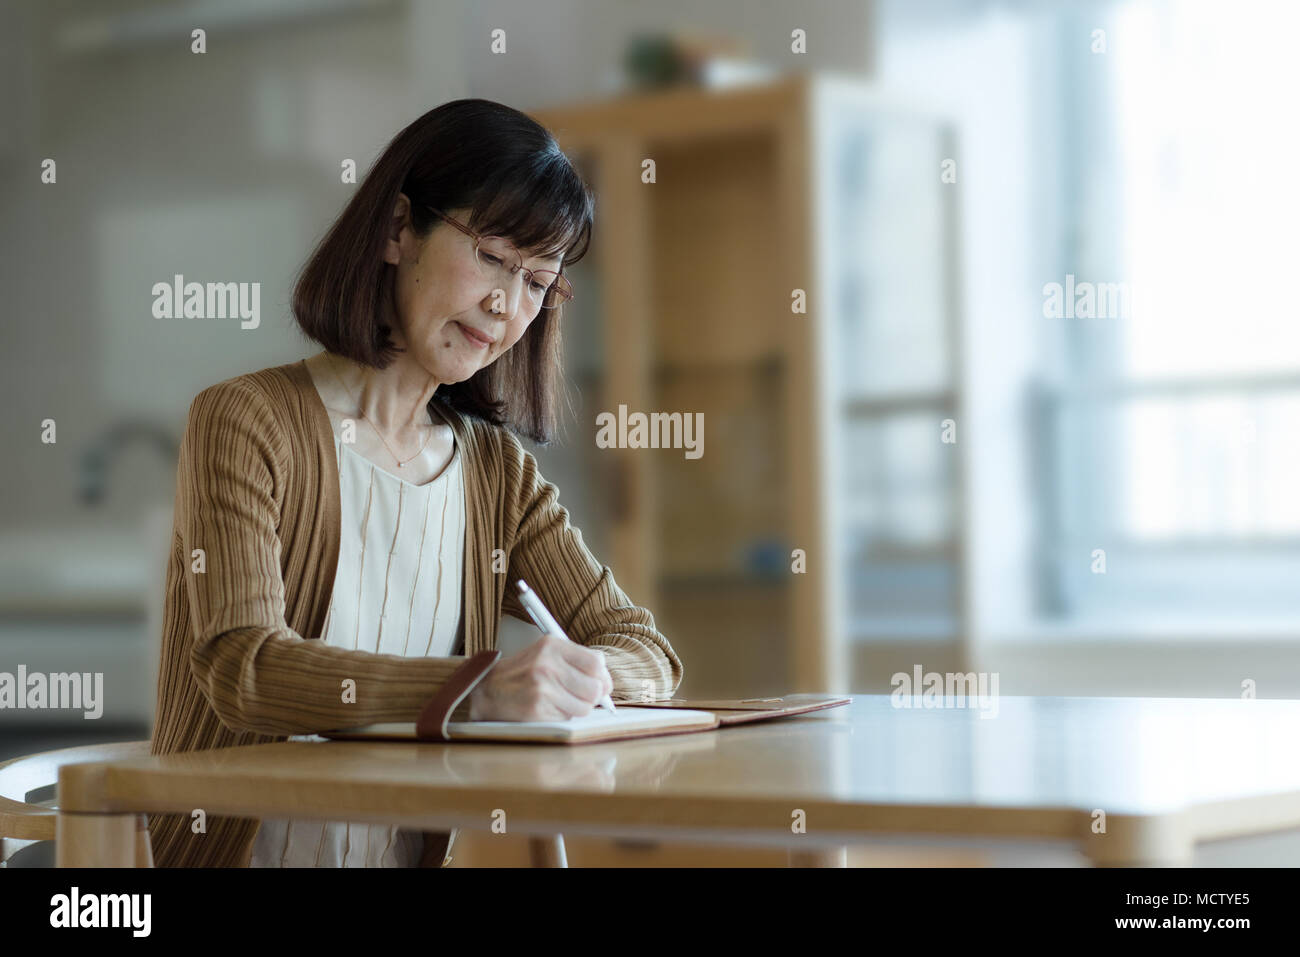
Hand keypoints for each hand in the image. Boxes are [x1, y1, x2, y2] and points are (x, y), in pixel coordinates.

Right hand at [468, 634, 613, 720]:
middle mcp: (547, 664)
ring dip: (576, 709)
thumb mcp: (545, 655)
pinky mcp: (537, 708)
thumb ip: (575, 662)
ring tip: (560, 702)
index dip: (602, 677)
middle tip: (581, 697)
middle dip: (592, 697)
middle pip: (595, 688)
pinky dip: (561, 717)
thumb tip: (606, 684)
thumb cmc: (521, 674)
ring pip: (584, 707)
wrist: (485, 689)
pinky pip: (567, 719)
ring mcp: (542, 687)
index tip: (600, 684)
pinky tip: (547, 708)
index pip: (597, 663)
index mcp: (552, 646)